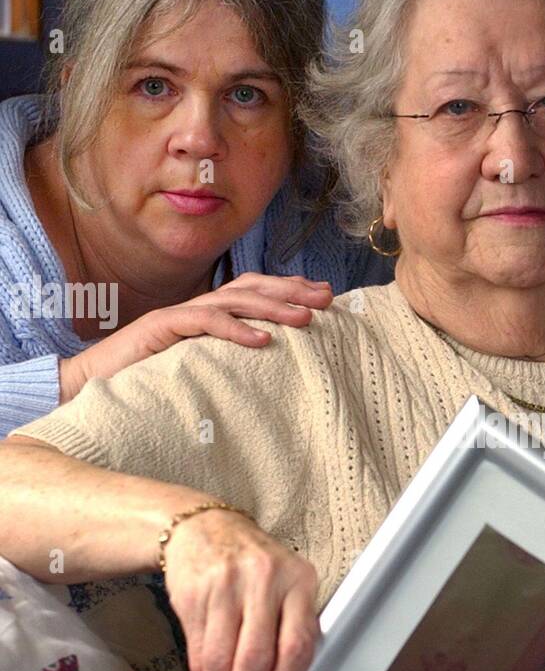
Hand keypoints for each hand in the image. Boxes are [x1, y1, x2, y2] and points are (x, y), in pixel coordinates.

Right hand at [61, 274, 333, 400]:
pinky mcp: (161, 328)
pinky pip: (203, 323)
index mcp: (208, 312)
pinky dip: (234, 330)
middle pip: (251, 288)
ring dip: (272, 308)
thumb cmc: (148, 378)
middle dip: (291, 291)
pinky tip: (262, 340)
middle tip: (327, 299)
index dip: (290, 288)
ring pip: (233, 301)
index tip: (326, 295)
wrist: (92, 383)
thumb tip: (273, 361)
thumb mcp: (200, 366)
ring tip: (304, 319)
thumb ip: (228, 357)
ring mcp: (179, 314)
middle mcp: (197, 307)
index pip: (255, 290)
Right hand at [161, 509, 320, 670]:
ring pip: (224, 657)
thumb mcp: (283, 587)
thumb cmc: (252, 568)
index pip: (297, 643)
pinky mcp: (195, 593)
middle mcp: (265, 581)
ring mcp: (227, 585)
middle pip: (256, 656)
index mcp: (300, 581)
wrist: (203, 529)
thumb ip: (287, 631)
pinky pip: (199, 649)